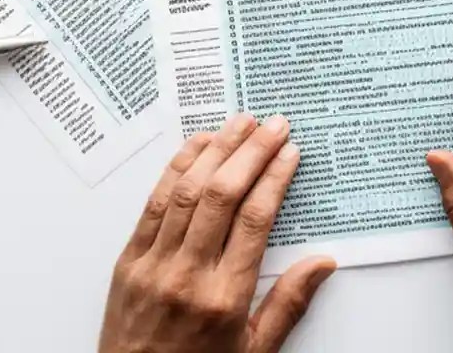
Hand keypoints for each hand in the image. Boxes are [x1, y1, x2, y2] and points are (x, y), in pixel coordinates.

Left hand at [99, 114, 335, 352]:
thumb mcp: (254, 352)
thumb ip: (288, 304)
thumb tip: (324, 263)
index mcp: (224, 298)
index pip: (254, 220)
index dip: (275, 178)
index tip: (290, 153)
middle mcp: (187, 275)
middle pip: (223, 195)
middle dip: (252, 152)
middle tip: (274, 125)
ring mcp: (153, 264)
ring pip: (187, 191)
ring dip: (216, 150)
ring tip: (240, 123)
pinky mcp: (128, 261)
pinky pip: (154, 204)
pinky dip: (176, 168)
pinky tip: (196, 147)